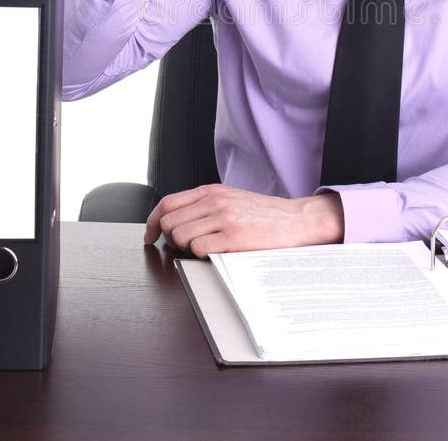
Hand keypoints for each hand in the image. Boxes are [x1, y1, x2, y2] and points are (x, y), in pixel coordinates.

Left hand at [143, 184, 344, 256]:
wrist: (297, 220)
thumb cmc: (264, 214)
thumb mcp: (231, 199)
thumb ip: (205, 205)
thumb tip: (176, 221)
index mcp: (211, 191)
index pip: (167, 203)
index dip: (153, 222)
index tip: (150, 236)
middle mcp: (215, 201)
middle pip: (170, 222)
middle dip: (171, 239)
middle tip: (185, 247)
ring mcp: (224, 218)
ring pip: (181, 237)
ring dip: (186, 248)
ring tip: (204, 249)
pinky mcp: (234, 236)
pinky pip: (199, 249)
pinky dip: (201, 255)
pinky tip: (215, 253)